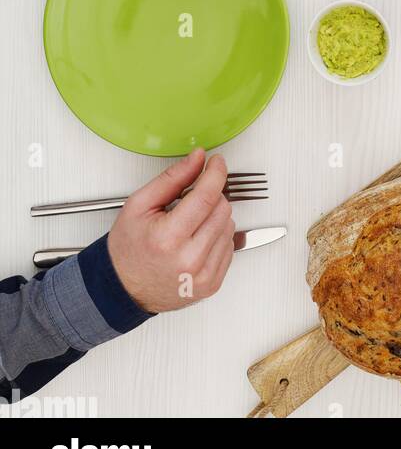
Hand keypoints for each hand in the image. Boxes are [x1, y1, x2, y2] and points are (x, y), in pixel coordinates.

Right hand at [108, 150, 234, 312]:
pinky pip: (229, 245)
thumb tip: (198, 158)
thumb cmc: (128, 250)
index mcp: (168, 239)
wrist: (122, 290)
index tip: (216, 162)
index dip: (215, 173)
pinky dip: (217, 235)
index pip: (207, 196)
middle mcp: (190, 260)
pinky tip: (196, 238)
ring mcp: (203, 275)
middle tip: (189, 200)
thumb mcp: (139, 205)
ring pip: (229, 225)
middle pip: (222, 208)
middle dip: (210, 195)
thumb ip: (172, 178)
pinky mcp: (212, 283)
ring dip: (214, 216)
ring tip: (189, 223)